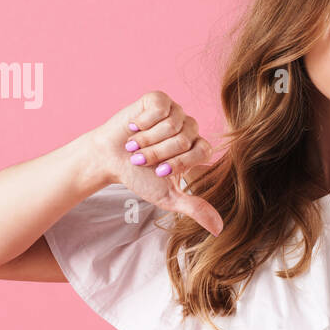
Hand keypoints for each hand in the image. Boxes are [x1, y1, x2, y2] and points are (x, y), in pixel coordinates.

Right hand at [88, 90, 224, 238]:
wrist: (110, 160)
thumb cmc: (140, 177)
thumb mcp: (168, 196)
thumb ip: (194, 207)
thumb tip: (219, 229)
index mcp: (196, 149)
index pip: (203, 151)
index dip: (180, 162)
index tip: (159, 171)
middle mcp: (189, 128)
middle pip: (185, 139)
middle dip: (158, 154)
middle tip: (141, 159)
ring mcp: (175, 112)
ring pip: (171, 124)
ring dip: (148, 140)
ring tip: (134, 145)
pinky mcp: (158, 99)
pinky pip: (159, 108)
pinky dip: (143, 122)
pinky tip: (134, 127)